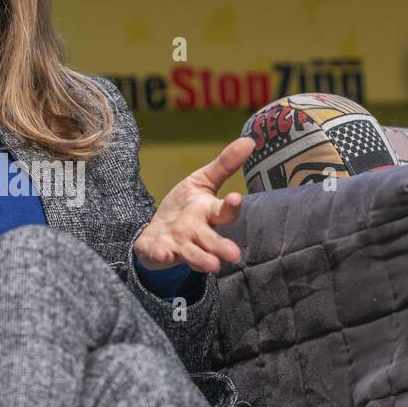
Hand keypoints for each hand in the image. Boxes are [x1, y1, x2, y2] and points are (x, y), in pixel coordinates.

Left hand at [134, 135, 255, 273]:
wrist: (158, 233)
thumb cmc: (186, 207)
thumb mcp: (202, 182)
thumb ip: (224, 165)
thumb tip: (249, 140)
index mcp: (209, 214)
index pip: (224, 212)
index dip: (231, 207)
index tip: (235, 198)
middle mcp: (197, 233)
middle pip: (212, 240)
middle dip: (222, 247)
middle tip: (234, 254)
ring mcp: (178, 245)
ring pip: (192, 254)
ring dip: (201, 259)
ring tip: (211, 266)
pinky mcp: (159, 253)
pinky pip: (159, 255)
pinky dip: (160, 255)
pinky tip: (161, 253)